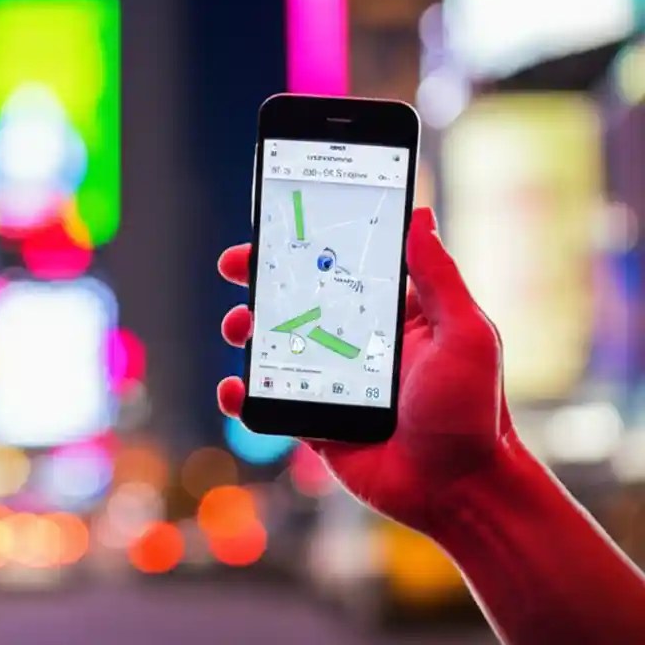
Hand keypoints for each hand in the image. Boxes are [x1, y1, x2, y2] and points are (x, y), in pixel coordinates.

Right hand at [216, 207, 519, 532]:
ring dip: (248, 332)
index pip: (342, 269)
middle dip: (260, 282)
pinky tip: (235, 388)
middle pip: (298, 302)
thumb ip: (439, 278)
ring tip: (238, 328)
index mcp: (393, 318)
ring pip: (275, 348)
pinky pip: (268, 404)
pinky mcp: (315, 423)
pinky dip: (243, 395)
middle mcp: (357, 345)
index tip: (276, 228)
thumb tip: (420, 217)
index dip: (307, 247)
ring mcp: (332, 384)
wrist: (459, 492)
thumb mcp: (466, 336)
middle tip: (236, 267)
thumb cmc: (474, 413)